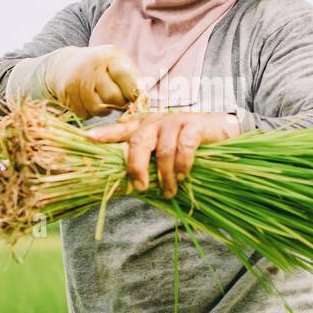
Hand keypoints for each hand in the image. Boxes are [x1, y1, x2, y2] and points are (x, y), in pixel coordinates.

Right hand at [42, 45, 140, 119]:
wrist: (65, 64)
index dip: (133, 92)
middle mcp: (92, 66)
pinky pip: (85, 114)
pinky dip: (89, 112)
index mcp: (110, 57)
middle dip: (119, 103)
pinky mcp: (66, 93)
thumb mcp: (119, 63)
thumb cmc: (101, 66)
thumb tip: (145, 101)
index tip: (136, 99)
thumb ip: (134, 79)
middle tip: (117, 98)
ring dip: (104, 109)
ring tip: (101, 98)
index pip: (125, 77)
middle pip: (113, 97)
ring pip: (99, 109)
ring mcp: (77, 79)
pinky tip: (87, 101)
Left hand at [84, 111, 240, 197]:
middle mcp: (158, 121)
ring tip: (170, 190)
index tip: (87, 138)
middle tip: (140, 187)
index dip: (105, 134)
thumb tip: (135, 185)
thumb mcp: (167, 152)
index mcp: (147, 127)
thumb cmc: (191, 145)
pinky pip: (184, 147)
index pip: (122, 130)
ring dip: (165, 174)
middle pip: (138, 141)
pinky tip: (184, 175)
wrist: (225, 131)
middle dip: (136, 167)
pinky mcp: (195, 125)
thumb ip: (151, 161)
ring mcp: (176, 121)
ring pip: (162, 149)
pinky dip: (182, 164)